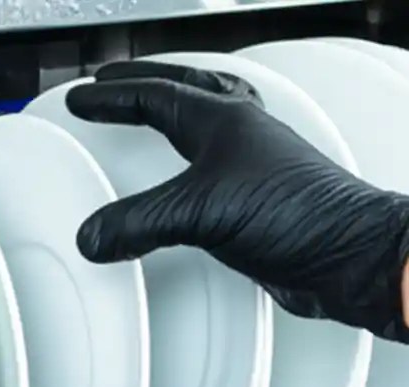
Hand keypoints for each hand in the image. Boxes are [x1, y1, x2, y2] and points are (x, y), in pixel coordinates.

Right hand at [66, 60, 408, 341]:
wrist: (348, 257)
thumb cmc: (298, 215)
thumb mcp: (200, 212)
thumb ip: (138, 221)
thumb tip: (93, 235)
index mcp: (225, 122)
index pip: (156, 95)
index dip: (113, 96)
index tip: (83, 98)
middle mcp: (240, 138)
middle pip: (186, 93)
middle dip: (143, 87)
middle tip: (112, 85)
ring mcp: (251, 168)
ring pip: (201, 129)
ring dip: (169, 120)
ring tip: (143, 123)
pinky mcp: (254, 205)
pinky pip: (205, 178)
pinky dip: (180, 176)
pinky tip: (171, 198)